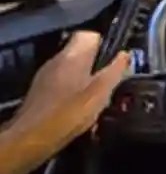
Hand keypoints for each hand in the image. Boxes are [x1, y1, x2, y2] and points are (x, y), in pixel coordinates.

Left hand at [0, 31, 129, 173]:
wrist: (33, 138)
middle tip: (111, 84)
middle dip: (99, 67)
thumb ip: (115, 71)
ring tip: (98, 100)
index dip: (106, 45)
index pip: (90, 35)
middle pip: (82, 54)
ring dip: (87, 81)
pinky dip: (74, 93)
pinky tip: (80, 110)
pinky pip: (63, 84)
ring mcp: (46, 76)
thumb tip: (125, 55)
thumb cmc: (69, 113)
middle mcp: (57, 61)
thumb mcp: (101, 92)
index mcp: (73, 56)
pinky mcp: (41, 92)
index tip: (116, 62)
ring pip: (73, 70)